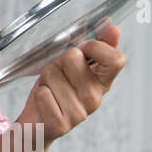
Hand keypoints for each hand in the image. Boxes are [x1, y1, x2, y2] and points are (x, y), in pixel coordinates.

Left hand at [16, 22, 125, 149]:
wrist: (35, 124)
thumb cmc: (55, 90)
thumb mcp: (73, 64)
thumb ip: (93, 45)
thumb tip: (112, 26)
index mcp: (102, 82)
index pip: (116, 59)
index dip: (96, 47)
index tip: (83, 49)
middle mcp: (95, 99)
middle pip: (75, 58)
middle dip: (59, 61)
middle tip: (57, 75)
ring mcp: (79, 114)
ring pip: (53, 74)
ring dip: (45, 78)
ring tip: (49, 89)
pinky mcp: (60, 125)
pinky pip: (44, 94)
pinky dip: (38, 93)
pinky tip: (44, 101)